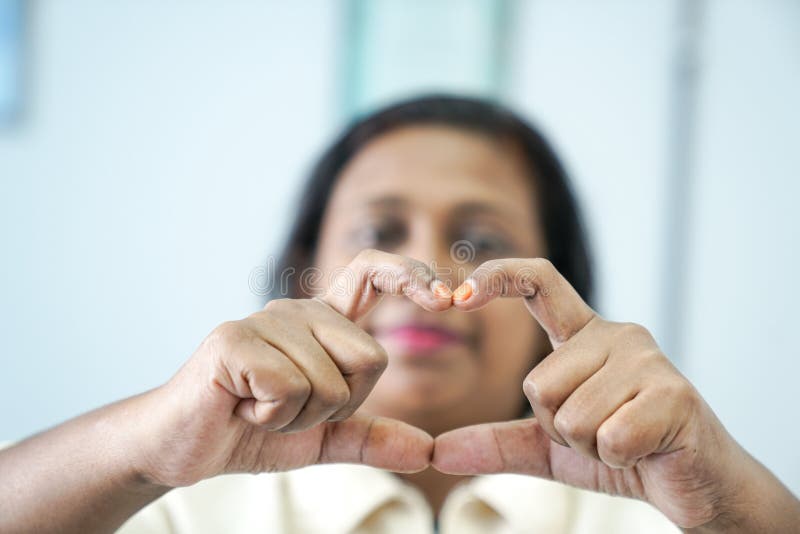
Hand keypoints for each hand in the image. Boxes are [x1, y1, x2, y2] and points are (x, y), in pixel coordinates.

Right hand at [136, 249, 451, 487]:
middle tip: (287, 407)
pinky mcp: (234, 340)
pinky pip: (290, 390)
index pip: (372, 273)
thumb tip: (426, 450)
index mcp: (321, 322)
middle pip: (371, 358)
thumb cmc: (249, 430)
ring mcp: (265, 321)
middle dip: (339, 405)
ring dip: (298, 418)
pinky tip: (240, 407)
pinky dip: (271, 417)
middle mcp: (297, 310)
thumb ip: (369, 437)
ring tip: (257, 408)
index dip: (410, 275)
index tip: (446, 298)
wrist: (181, 446)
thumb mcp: (319, 437)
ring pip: (330, 383)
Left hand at [432, 258, 797, 529]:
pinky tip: (647, 450)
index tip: (458, 296)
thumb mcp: (550, 447)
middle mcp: (615, 334)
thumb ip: (497, 441)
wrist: (693, 484)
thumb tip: (437, 451)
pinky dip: (619, 458)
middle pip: (538, 385)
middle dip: (559, 428)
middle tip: (602, 433)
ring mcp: (647, 359)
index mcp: (584, 336)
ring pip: (570, 415)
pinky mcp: (674, 394)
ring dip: (590, 446)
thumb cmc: (623, 452)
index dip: (496, 277)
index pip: (538, 282)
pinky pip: (608, 437)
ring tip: (626, 440)